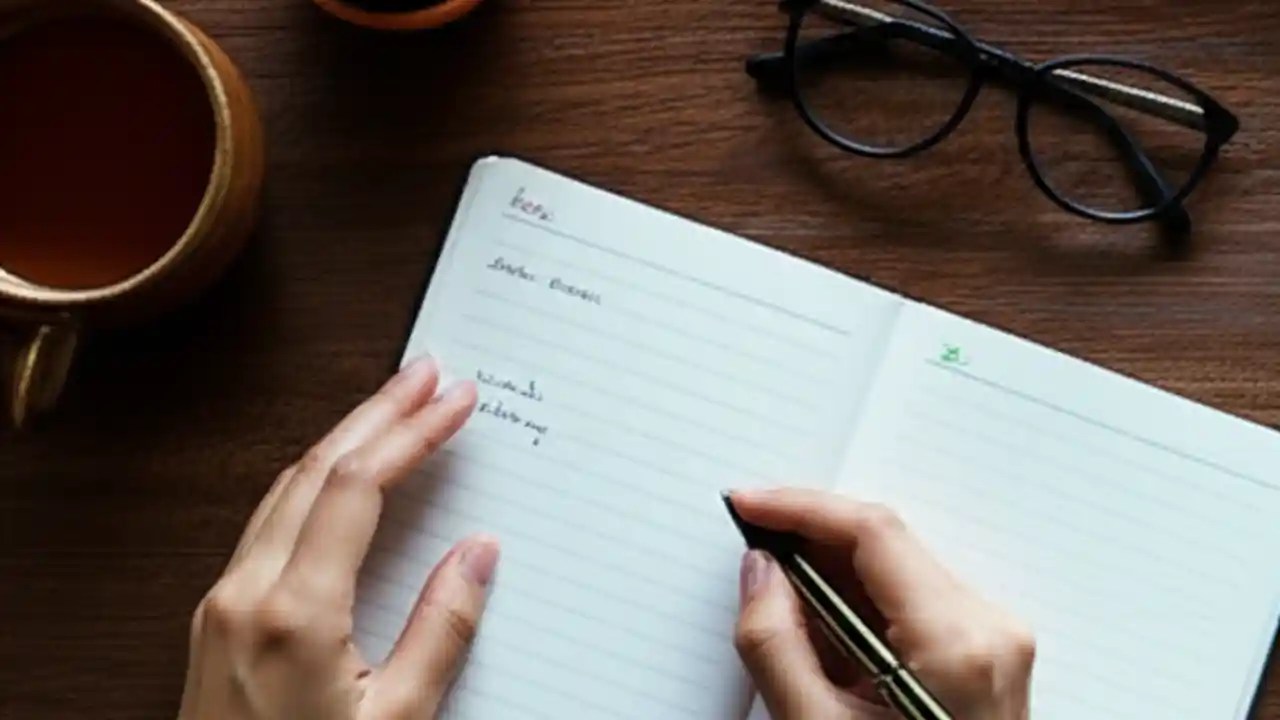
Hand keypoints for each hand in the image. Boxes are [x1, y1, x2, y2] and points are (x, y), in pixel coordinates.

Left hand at [178, 357, 498, 719]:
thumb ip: (440, 632)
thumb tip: (477, 555)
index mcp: (291, 612)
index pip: (358, 486)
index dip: (411, 432)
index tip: (455, 399)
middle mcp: (244, 592)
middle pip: (316, 467)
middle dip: (379, 411)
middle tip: (429, 373)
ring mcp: (221, 602)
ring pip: (285, 486)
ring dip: (345, 437)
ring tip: (396, 407)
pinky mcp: (216, 617)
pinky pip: (268, 518)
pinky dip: (315, 478)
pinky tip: (342, 474)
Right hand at [731, 489, 1033, 719]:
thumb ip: (776, 643)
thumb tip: (759, 575)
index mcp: (956, 642)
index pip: (872, 532)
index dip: (800, 508)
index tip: (749, 506)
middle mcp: (990, 628)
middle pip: (884, 546)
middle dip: (810, 545)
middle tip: (753, 559)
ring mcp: (995, 641)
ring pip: (895, 571)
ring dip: (831, 580)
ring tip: (786, 621)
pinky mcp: (986, 654)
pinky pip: (911, 602)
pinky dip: (859, 609)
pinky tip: (825, 644)